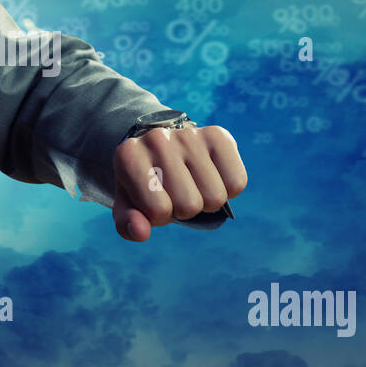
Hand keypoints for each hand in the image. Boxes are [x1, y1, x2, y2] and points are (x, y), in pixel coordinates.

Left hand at [112, 125, 246, 241]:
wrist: (161, 148)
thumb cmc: (145, 184)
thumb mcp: (128, 205)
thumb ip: (128, 223)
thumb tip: (140, 232)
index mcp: (128, 156)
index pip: (159, 210)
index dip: (160, 216)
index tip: (154, 200)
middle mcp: (157, 139)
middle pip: (190, 205)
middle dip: (184, 209)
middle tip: (175, 192)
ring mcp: (188, 134)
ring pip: (215, 197)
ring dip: (206, 201)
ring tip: (192, 184)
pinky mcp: (217, 135)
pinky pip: (237, 182)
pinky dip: (228, 190)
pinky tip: (211, 176)